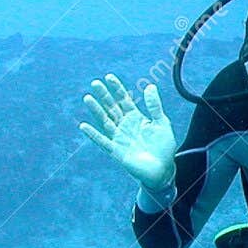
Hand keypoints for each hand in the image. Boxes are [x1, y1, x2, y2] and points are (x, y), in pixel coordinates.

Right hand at [78, 75, 176, 192]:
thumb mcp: (161, 123)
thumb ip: (154, 106)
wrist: (163, 169)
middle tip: (95, 83)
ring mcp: (119, 138)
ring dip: (96, 110)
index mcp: (136, 117)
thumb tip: (150, 86)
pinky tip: (84, 126)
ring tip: (88, 98)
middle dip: (104, 96)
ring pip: (105, 121)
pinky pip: (103, 141)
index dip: (117, 88)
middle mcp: (125, 125)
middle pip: (112, 107)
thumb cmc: (163, 147)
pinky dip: (93, 134)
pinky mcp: (117, 151)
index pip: (124, 100)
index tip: (108, 77)